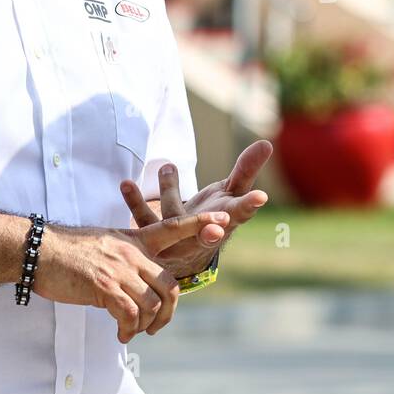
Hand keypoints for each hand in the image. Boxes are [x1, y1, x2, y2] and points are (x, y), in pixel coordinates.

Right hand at [33, 210, 229, 342]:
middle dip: (168, 312)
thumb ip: (129, 258)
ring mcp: (119, 268)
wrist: (40, 251)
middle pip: (169, 284)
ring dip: (146, 325)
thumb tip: (139, 283)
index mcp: (135, 239)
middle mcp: (132, 252)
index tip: (224, 219)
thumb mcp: (107, 244)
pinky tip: (121, 333)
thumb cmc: (70, 251)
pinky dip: (129, 329)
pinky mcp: (104, 286)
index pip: (173, 227)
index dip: (200, 222)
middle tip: (156, 327)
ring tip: (132, 332)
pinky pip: (130, 314)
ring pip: (151, 303)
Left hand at [119, 140, 271, 277]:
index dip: (249, 206)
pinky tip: (127, 183)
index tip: (260, 197)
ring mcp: (176, 238)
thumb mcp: (231, 191)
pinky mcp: (153, 237)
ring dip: (171, 193)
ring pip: (174, 219)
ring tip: (168, 167)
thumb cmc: (214, 215)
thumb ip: (246, 169)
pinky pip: (144, 218)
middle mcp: (202, 234)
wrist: (185, 250)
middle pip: (208, 231)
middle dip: (212, 229)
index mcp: (226, 221)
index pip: (240, 213)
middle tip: (216, 227)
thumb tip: (267, 143)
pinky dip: (136, 201)